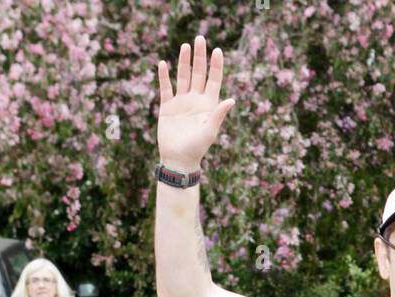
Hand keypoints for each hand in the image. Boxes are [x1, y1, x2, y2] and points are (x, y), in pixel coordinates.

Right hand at [157, 34, 234, 169]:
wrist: (178, 161)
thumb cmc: (197, 149)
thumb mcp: (210, 131)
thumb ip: (219, 115)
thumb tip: (231, 100)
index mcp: (208, 105)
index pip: (213, 80)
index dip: (216, 66)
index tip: (217, 50)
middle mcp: (196, 100)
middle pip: (198, 73)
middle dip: (199, 57)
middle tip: (200, 38)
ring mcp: (181, 102)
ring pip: (183, 77)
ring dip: (183, 62)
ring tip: (185, 46)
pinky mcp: (167, 107)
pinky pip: (165, 88)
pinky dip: (164, 77)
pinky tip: (163, 64)